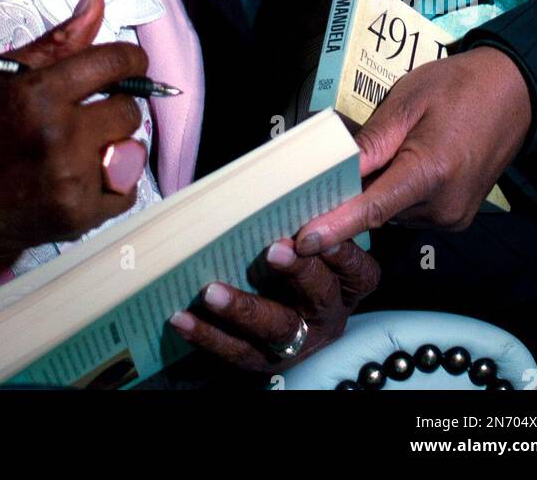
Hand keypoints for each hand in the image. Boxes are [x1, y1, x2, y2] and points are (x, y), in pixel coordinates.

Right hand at [0, 0, 147, 289]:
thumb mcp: (0, 76)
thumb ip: (56, 42)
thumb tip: (97, 1)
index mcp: (38, 92)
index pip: (114, 62)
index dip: (129, 61)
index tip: (125, 67)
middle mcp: (59, 135)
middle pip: (129, 109)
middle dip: (112, 108)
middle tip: (85, 116)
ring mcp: (71, 180)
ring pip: (131, 150)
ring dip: (113, 147)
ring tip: (78, 150)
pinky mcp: (78, 217)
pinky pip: (126, 191)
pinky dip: (109, 185)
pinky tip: (77, 180)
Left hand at [169, 237, 379, 373]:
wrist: (286, 321)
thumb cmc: (296, 258)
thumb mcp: (311, 241)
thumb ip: (304, 219)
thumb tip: (276, 175)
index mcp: (347, 283)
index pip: (355, 269)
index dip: (339, 253)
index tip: (314, 233)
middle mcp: (327, 314)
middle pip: (318, 296)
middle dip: (297, 272)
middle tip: (272, 250)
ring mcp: (297, 342)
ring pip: (276, 328)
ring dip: (243, 309)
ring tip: (211, 292)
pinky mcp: (265, 362)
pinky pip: (237, 351)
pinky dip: (207, 335)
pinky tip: (181, 318)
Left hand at [294, 47, 532, 252]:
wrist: (514, 94)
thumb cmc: (458, 88)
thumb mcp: (407, 100)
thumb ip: (372, 140)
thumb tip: (335, 168)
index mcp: (431, 172)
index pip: (372, 209)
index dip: (335, 226)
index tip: (304, 241)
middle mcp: (443, 206)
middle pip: (378, 211)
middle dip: (353, 192)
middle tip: (338, 161)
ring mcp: (452, 217)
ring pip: (392, 213)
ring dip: (378, 190)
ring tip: (387, 149)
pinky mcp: (455, 218)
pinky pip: (410, 211)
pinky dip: (396, 193)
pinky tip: (403, 162)